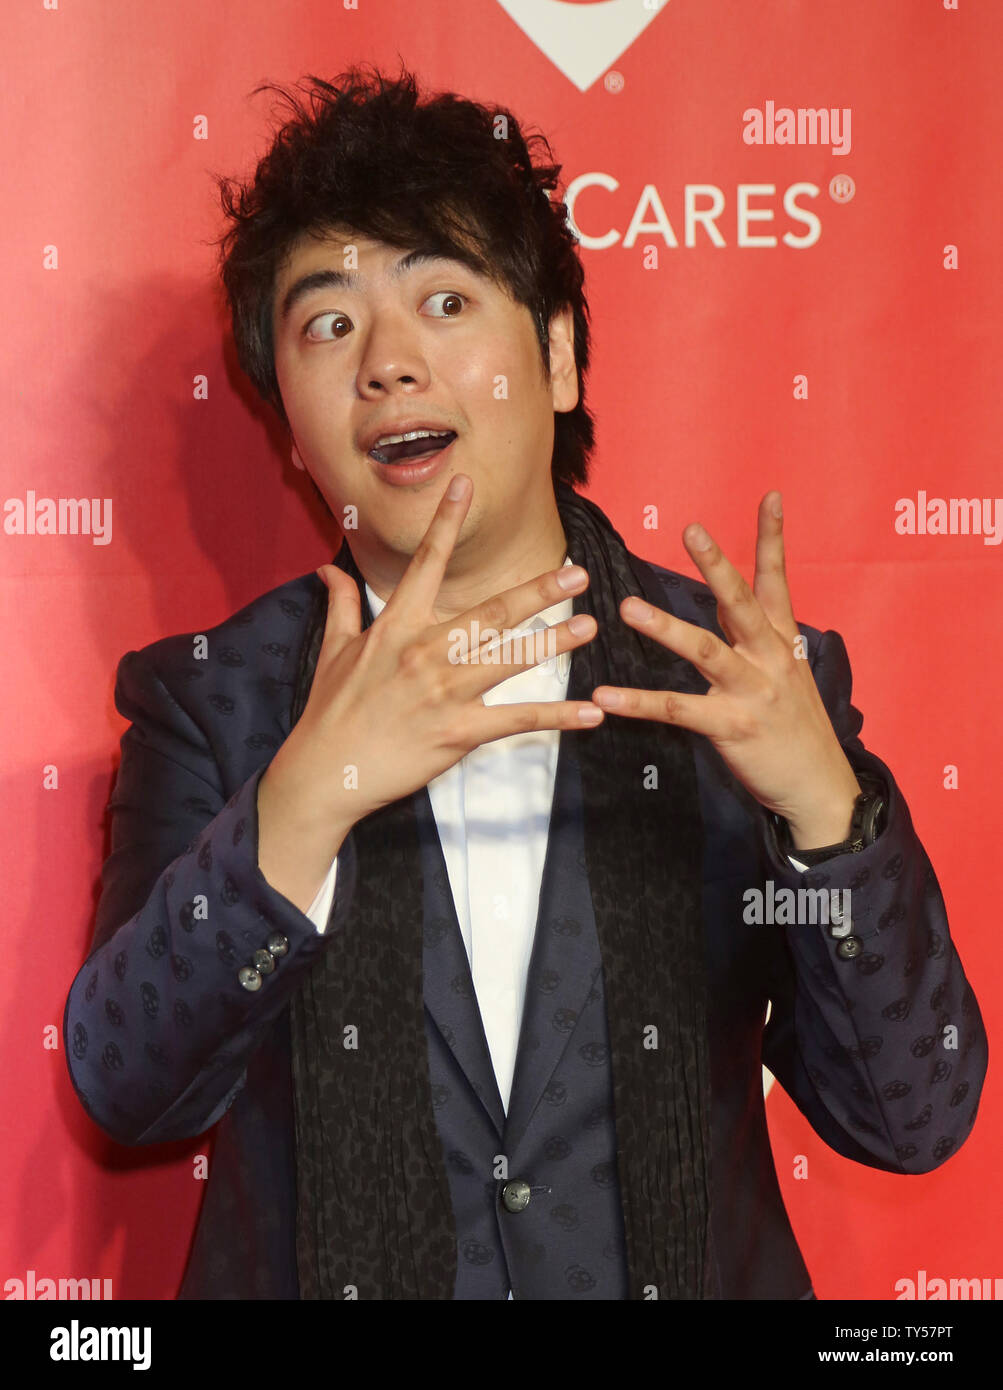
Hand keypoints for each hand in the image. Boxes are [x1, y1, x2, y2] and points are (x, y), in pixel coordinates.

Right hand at [265, 472, 604, 830]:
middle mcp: (425, 653)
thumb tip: (327, 569)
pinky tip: (590, 714)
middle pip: (491, 613)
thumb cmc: (330, 711)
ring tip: (589, 627)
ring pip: (510, 659)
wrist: (326, 772)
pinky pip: (517, 721)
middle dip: (538, 591)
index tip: (465, 484)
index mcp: (396, 627)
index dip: (445, 521)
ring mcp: (444, 693)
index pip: (425, 563)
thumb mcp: (332, 650)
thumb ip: (340, 604)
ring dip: (554, 643)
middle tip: (577, 575)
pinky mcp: (458, 733)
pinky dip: (557, 717)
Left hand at [591, 490, 860, 849]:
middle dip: (717, 565)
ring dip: (665, 627)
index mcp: (782, 643)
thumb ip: (753, 640)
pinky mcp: (733, 727)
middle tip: (692, 529)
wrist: (821, 788)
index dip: (773, 538)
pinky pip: (678, 710)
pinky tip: (607, 696)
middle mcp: (770, 659)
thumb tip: (727, 609)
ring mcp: (753, 692)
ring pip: (705, 651)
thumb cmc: (795, 731)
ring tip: (628, 608)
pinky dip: (640, 702)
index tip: (771, 496)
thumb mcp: (785, 676)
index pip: (777, 581)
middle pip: (741, 603)